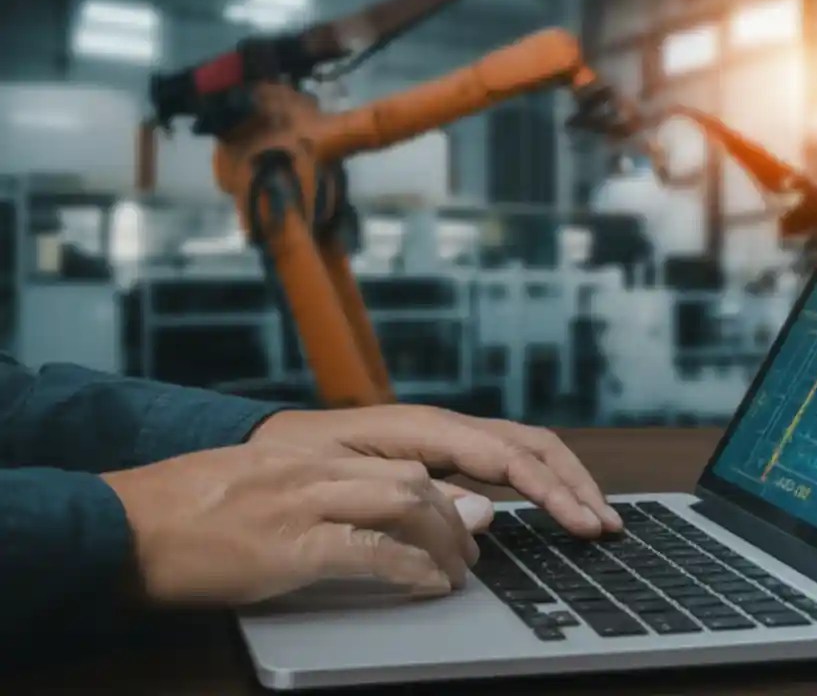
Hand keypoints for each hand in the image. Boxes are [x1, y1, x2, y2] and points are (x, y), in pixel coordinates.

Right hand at [101, 442, 477, 605]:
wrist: (124, 526)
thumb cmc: (180, 515)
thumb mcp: (252, 486)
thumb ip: (307, 494)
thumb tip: (350, 518)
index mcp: (305, 456)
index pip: (395, 464)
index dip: (438, 495)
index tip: (455, 521)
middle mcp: (312, 470)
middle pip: (413, 481)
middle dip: (452, 519)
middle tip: (467, 552)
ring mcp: (303, 504)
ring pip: (405, 505)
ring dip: (443, 542)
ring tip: (456, 572)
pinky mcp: (291, 546)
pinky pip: (372, 552)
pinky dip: (411, 569)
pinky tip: (428, 585)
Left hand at [251, 406, 622, 536]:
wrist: (269, 448)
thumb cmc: (302, 462)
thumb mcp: (349, 484)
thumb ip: (417, 496)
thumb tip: (486, 513)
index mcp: (429, 428)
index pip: (511, 456)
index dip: (554, 490)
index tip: (584, 522)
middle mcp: (447, 427)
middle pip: (533, 444)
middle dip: (576, 482)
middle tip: (607, 524)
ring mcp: (449, 438)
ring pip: (527, 449)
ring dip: (566, 480)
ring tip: (596, 516)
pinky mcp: (446, 453)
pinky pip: (508, 461)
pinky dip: (541, 481)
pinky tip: (556, 504)